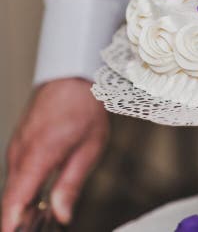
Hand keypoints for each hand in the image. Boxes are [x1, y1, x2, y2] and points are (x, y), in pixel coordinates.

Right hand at [2, 78, 108, 230]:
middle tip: (36, 230)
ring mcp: (16, 148)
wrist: (72, 78)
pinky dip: (22, 191)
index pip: (15, 199)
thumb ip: (71, 184)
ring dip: (20, 207)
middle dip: (18, 221)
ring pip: (12, 187)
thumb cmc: (83, 108)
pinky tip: (36, 202)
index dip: (12, 223)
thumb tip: (62, 214)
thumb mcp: (89, 149)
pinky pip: (16, 174)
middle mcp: (20, 153)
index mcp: (38, 155)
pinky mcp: (18, 145)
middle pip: (11, 198)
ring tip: (37, 223)